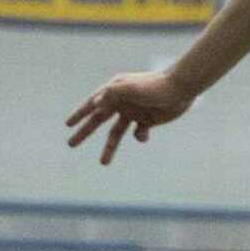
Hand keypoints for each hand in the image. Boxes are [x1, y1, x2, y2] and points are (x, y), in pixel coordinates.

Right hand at [66, 66, 193, 165]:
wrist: (181, 89)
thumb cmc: (155, 87)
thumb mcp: (131, 88)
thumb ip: (112, 93)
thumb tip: (95, 104)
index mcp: (114, 91)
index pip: (92, 104)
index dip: (79, 114)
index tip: (68, 125)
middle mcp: (121, 102)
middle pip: (98, 121)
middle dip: (84, 133)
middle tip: (70, 144)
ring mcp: (134, 112)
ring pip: (116, 133)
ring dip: (109, 148)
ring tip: (103, 163)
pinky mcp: (147, 120)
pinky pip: (138, 134)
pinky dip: (139, 137)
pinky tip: (143, 134)